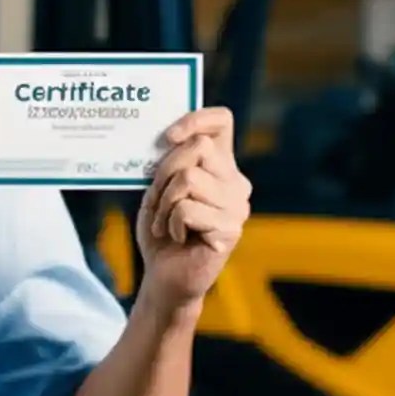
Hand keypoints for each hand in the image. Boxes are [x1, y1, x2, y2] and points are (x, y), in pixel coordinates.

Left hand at [136, 107, 251, 315]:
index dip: (196, 119)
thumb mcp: (159, 189)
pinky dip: (169, 223)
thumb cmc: (161, 230)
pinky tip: (176, 237)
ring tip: (164, 222)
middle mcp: (236, 182)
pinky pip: (186, 210)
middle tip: (157, 200)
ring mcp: (237, 207)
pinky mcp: (230, 230)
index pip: (222, 122)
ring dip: (164, 203)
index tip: (168, 137)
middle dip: (164, 172)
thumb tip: (168, 139)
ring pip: (188, 179)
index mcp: (220, 166)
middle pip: (197, 149)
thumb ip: (168, 162)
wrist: (164, 277)